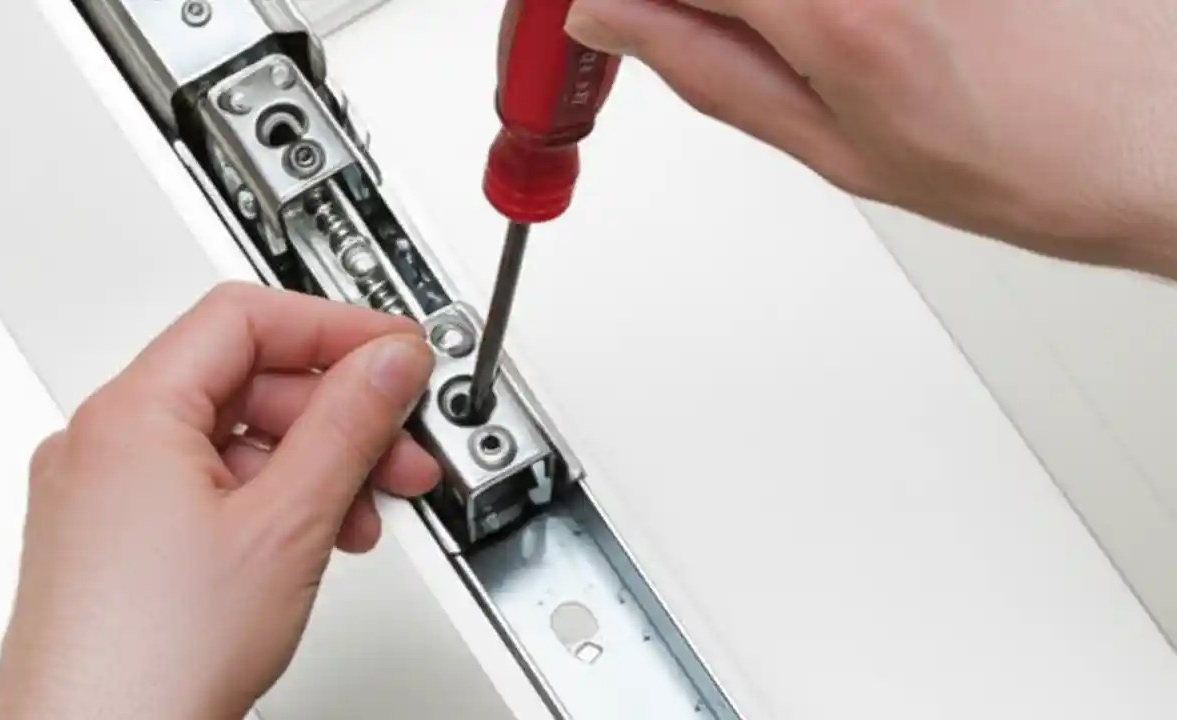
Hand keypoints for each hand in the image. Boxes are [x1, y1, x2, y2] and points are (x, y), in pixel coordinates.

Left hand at [0, 283, 438, 719]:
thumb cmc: (153, 663)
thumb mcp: (286, 524)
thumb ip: (348, 426)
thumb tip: (388, 359)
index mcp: (130, 416)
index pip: (245, 319)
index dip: (334, 327)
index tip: (396, 353)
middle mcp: (104, 444)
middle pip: (246, 383)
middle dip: (338, 415)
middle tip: (401, 450)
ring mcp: (104, 496)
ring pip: (233, 441)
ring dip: (313, 466)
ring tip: (363, 515)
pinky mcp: (116, 542)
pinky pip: (207, 489)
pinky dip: (272, 503)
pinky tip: (314, 540)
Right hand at [567, 0, 1176, 277]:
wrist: (1157, 129)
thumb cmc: (1022, 160)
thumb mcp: (835, 149)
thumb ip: (709, 71)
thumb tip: (615, 19)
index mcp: (826, 7)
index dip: (599, 0)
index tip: (592, 20)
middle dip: (659, 2)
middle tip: (671, 30)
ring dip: (737, 7)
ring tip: (749, 31)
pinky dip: (785, 5)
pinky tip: (824, 29)